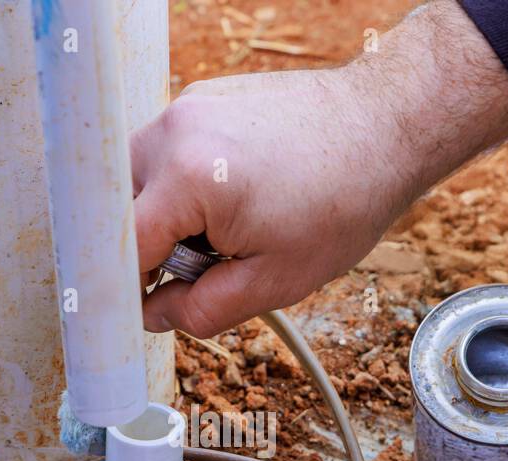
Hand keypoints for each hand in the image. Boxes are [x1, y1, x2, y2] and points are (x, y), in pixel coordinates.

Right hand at [131, 1, 507, 337]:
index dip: (128, 288)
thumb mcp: (274, 282)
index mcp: (187, 179)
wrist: (385, 129)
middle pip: (122, 212)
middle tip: (208, 266)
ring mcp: (183, 107)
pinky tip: (235, 196)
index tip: (143, 309)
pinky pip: (166, 155)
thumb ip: (202, 309)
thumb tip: (155, 316)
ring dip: (165, 216)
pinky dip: (183, 185)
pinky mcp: (198, 98)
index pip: (122, 248)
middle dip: (151, 250)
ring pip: (139, 181)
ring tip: (226, 229)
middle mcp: (172, 132)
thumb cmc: (342, 203)